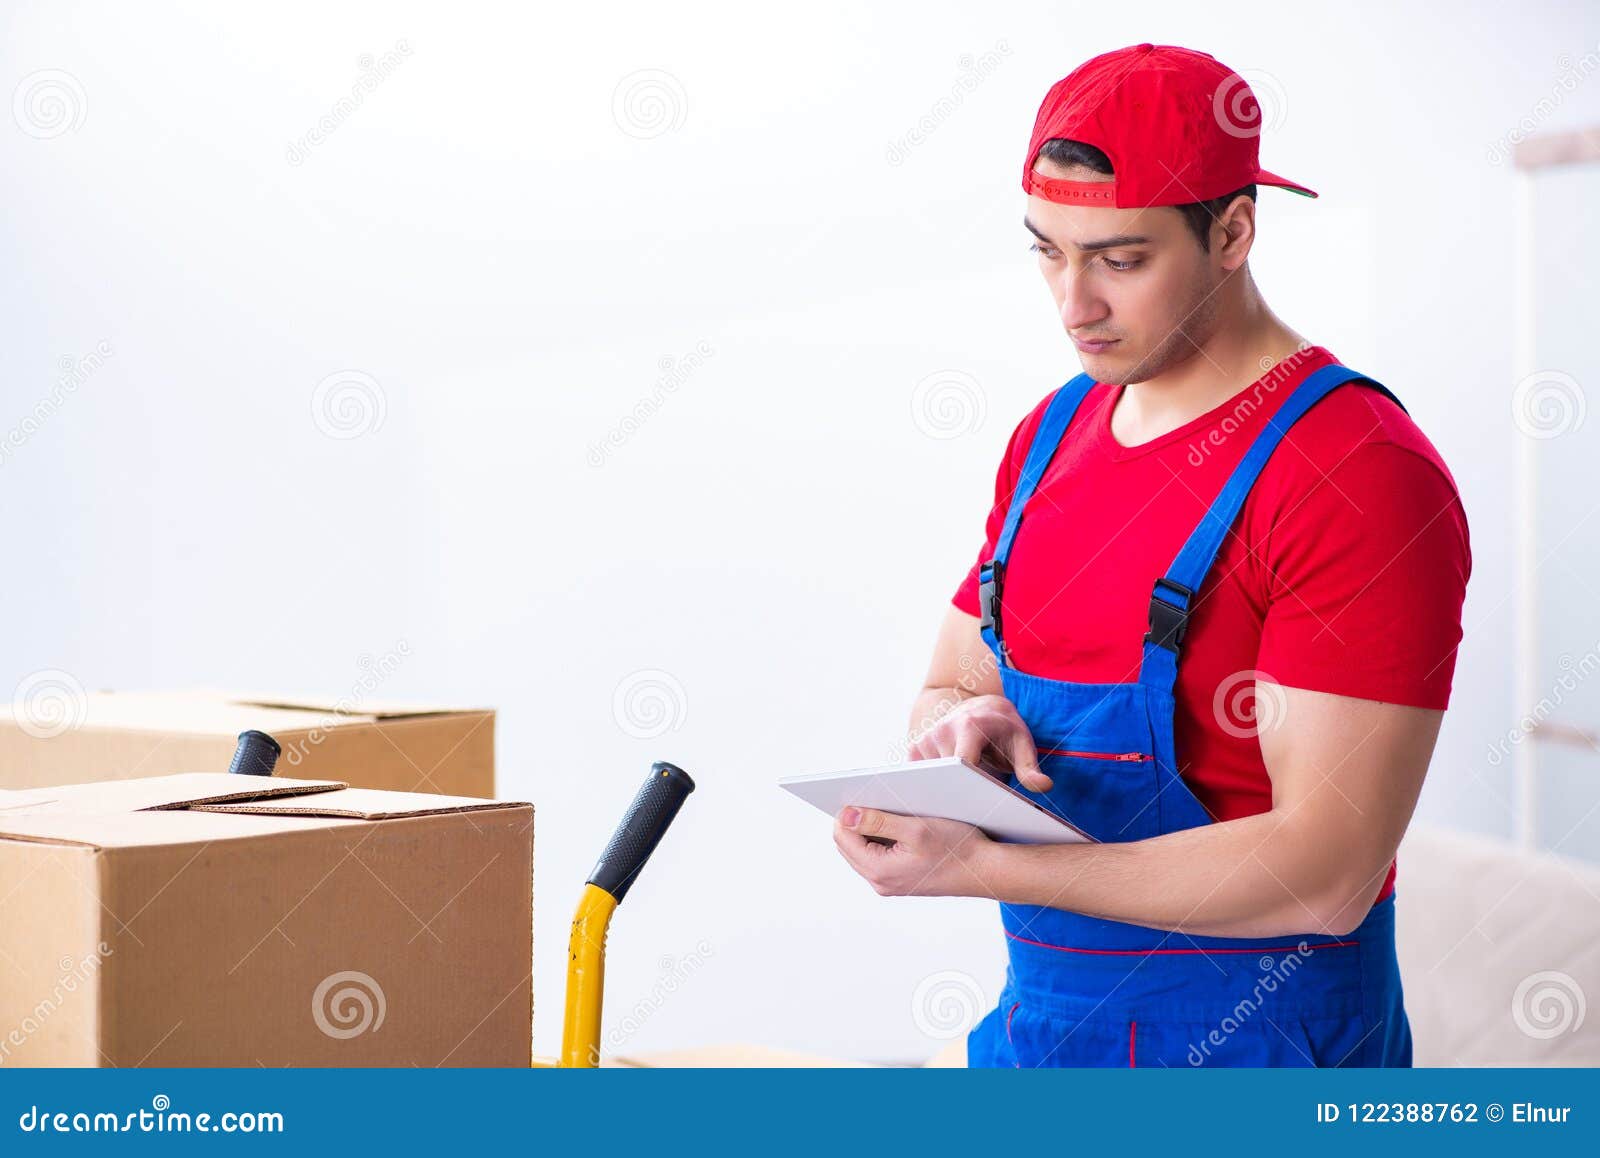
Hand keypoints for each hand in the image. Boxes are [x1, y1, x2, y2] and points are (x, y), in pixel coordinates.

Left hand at [832, 806, 997, 897]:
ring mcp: (889, 883)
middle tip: (872, 796)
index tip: (859, 791)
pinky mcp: (900, 879)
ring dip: (869, 828)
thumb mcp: (916, 829)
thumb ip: (877, 822)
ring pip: (862, 849)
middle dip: (856, 820)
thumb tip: (845, 815)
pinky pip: (878, 855)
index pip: (842, 836)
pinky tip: (899, 823)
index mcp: (879, 870)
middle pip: (848, 844)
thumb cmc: (957, 848)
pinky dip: (882, 838)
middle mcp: (880, 882)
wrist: (986, 870)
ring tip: (888, 808)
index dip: (847, 812)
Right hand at [908, 694, 1050, 791]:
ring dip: (943, 788)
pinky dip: (930, 784)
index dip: (968, 784)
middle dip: (956, 791)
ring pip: (930, 777)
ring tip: (961, 797)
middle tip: (971, 807)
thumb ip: (1030, 769)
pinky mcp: (916, 747)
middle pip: (944, 774)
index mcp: (970, 725)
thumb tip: (1044, 786)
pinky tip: (946, 790)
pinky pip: (918, 774)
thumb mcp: (1023, 746)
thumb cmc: (1005, 731)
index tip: (976, 801)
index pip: (962, 762)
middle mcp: (944, 728)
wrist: (983, 709)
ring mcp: (927, 737)